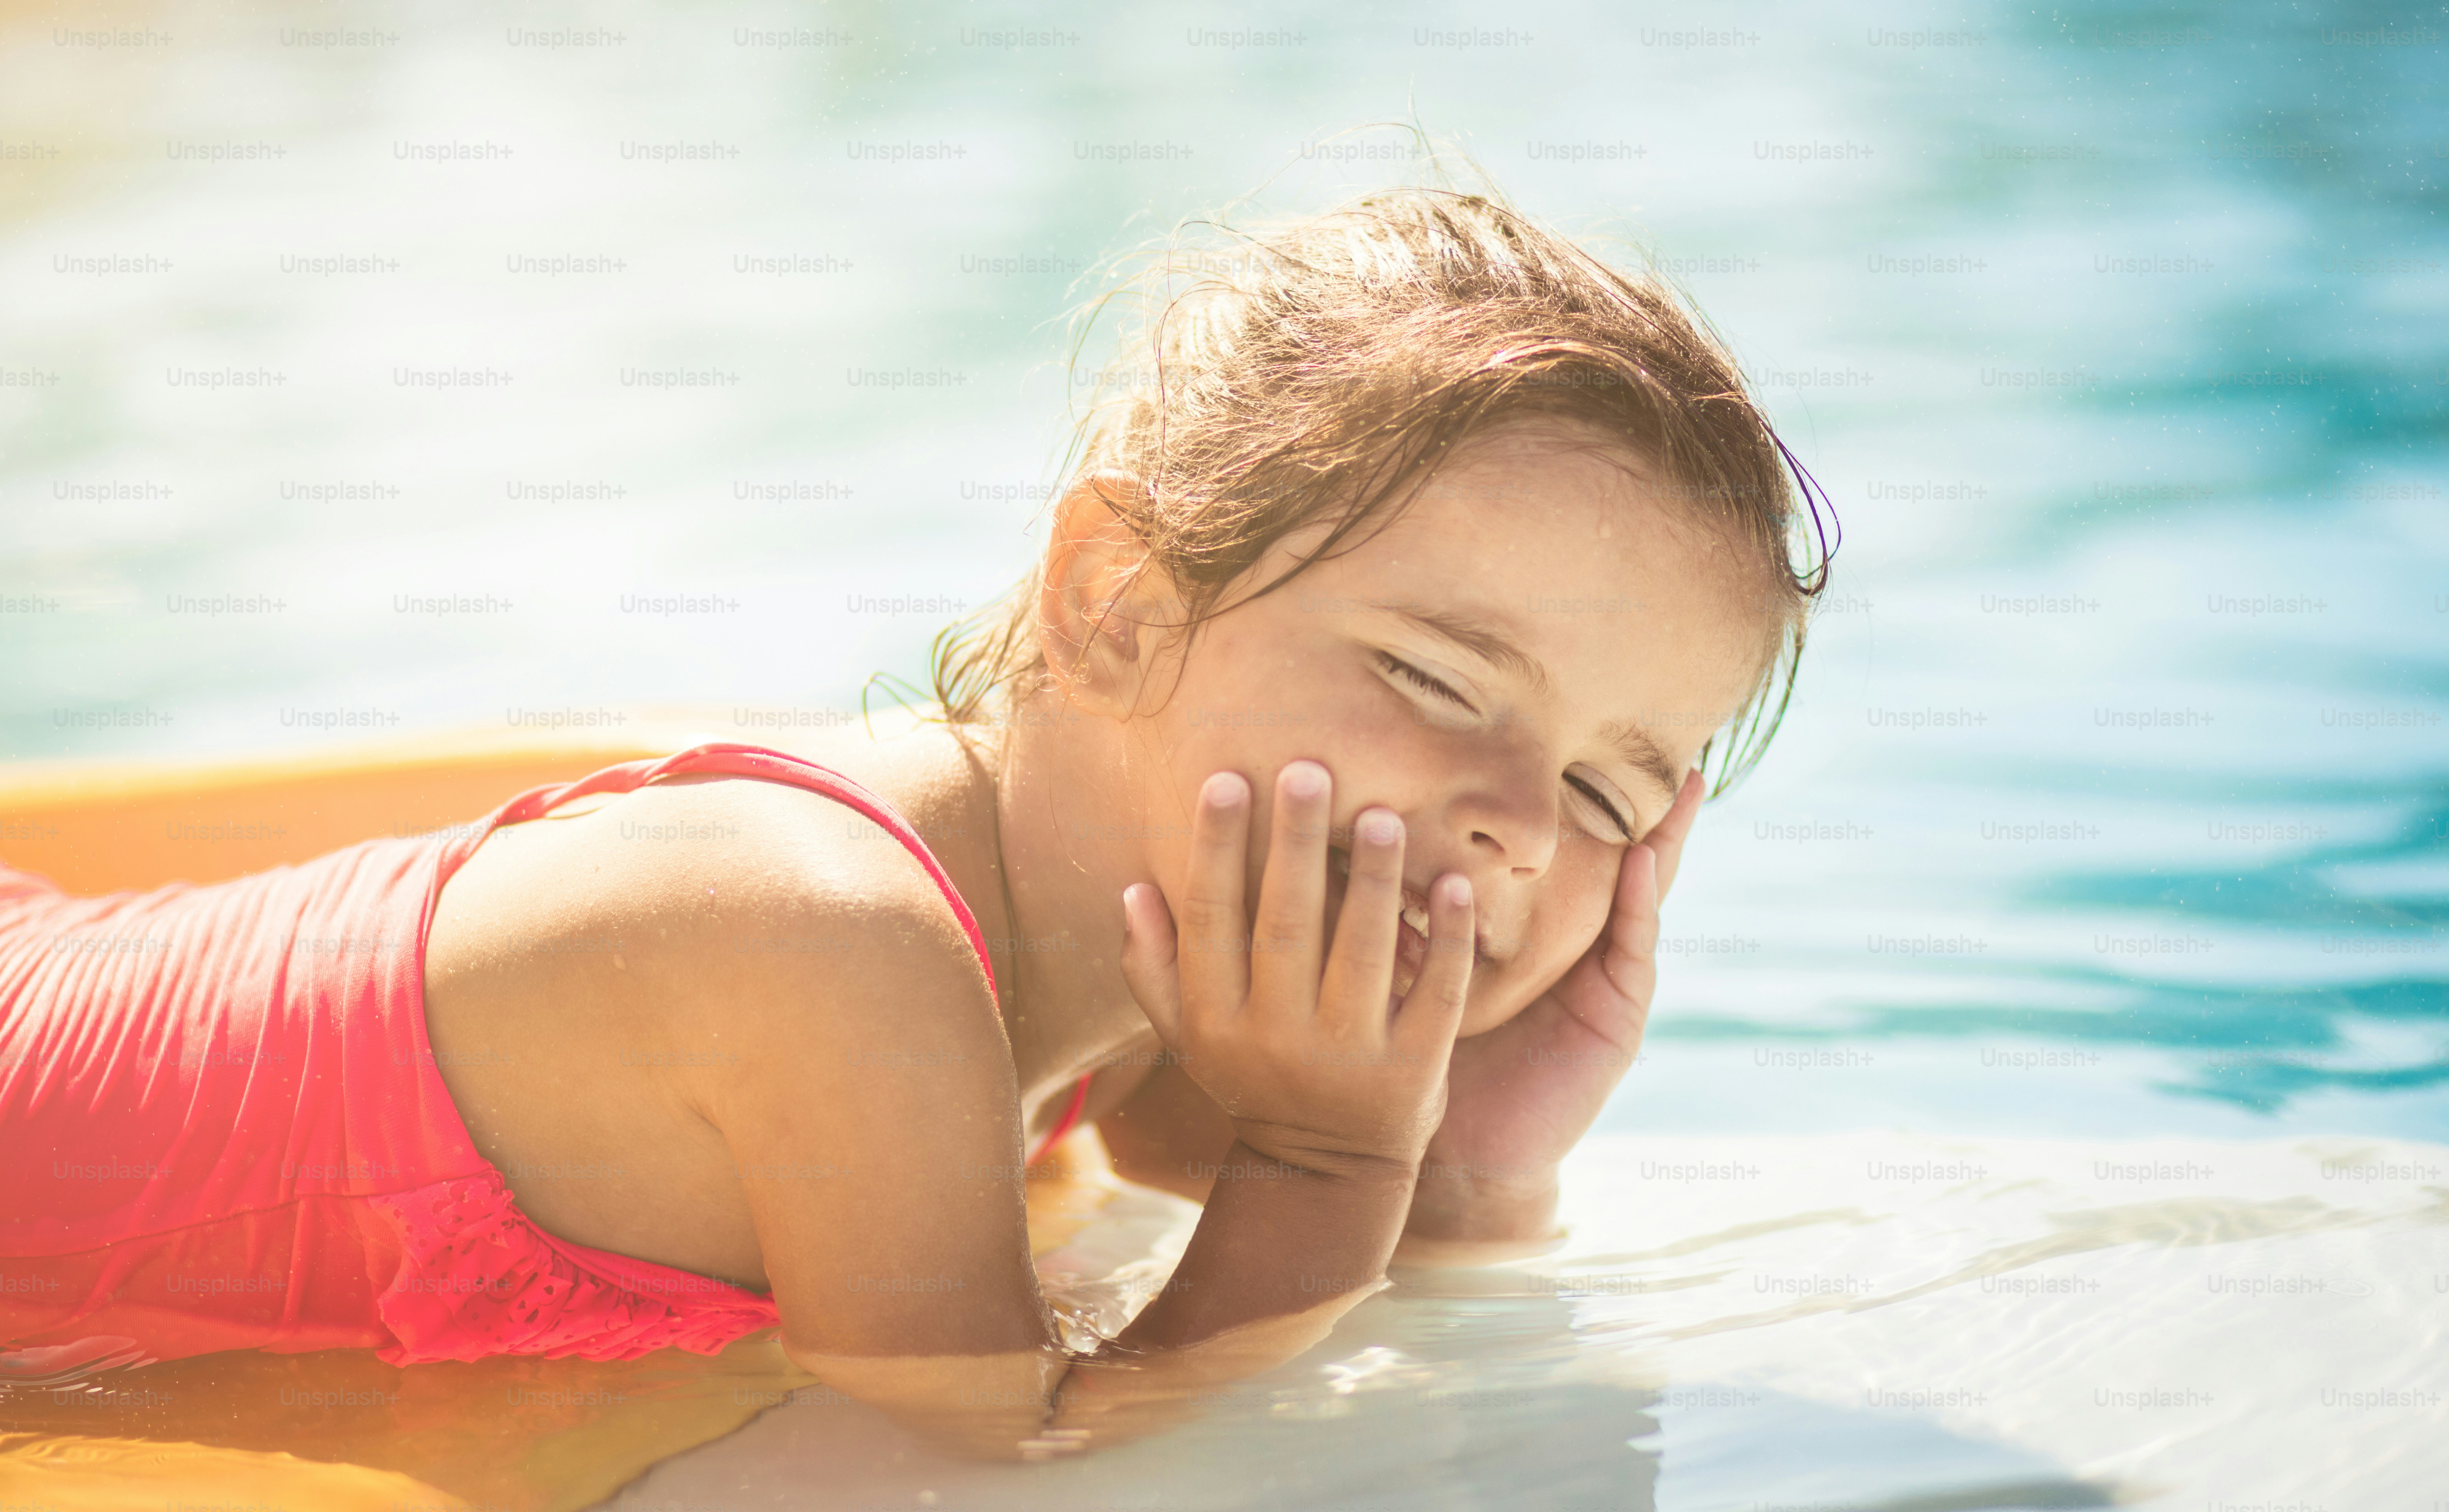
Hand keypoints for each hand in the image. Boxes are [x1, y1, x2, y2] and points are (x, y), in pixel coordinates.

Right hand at [1116, 761, 1475, 1174]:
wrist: (1322, 1174)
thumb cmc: (1251, 1078)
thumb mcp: (1188, 1036)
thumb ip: (1154, 968)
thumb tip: (1133, 889)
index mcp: (1218, 1021)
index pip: (1212, 920)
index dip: (1215, 850)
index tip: (1226, 779)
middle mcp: (1278, 1039)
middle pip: (1285, 927)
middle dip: (1294, 845)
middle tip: (1307, 770)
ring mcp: (1349, 1058)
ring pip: (1361, 954)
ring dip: (1372, 881)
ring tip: (1381, 813)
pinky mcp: (1413, 1072)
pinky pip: (1435, 997)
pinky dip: (1447, 941)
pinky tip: (1452, 882)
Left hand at [1409, 768, 1704, 1238]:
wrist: (1456, 1150)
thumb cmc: (1427, 1052)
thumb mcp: (1417, 965)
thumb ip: (1412, 907)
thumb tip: (1363, 830)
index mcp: (1530, 927)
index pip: (1556, 850)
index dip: (1573, 797)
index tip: (1580, 729)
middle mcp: (1574, 944)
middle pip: (1614, 859)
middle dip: (1641, 804)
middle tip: (1670, 740)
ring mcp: (1604, 978)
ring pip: (1643, 893)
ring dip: (1664, 839)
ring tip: (1687, 782)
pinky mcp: (1620, 1016)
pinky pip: (1634, 947)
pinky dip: (1640, 900)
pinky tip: (1642, 858)